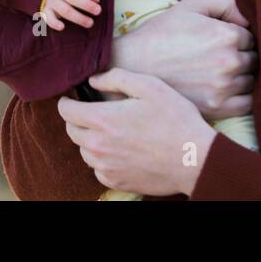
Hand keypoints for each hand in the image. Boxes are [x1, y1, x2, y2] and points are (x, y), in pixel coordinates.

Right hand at [39, 0, 101, 30]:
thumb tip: (96, 0)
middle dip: (87, 5)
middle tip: (98, 10)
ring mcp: (52, 0)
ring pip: (65, 10)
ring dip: (78, 17)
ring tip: (90, 23)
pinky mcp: (46, 11)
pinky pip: (49, 18)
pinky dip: (54, 23)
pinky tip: (62, 27)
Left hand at [57, 68, 218, 195]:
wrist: (194, 159)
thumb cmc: (175, 119)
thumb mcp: (149, 86)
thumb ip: (116, 78)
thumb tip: (93, 80)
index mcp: (103, 120)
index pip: (66, 111)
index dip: (67, 102)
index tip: (73, 98)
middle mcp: (98, 146)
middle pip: (71, 131)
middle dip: (77, 120)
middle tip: (94, 113)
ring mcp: (106, 167)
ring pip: (84, 151)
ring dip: (90, 140)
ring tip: (111, 131)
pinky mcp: (117, 182)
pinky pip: (98, 169)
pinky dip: (103, 160)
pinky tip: (120, 151)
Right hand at [108, 0, 255, 121]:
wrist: (133, 65)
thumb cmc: (161, 33)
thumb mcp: (190, 6)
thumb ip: (224, 3)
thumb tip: (245, 22)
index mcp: (227, 34)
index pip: (249, 38)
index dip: (236, 38)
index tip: (219, 42)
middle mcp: (230, 61)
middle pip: (253, 60)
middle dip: (240, 56)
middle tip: (217, 57)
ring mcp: (224, 87)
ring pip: (250, 81)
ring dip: (240, 77)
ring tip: (217, 73)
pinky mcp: (217, 107)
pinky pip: (246, 104)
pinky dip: (240, 97)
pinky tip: (223, 90)